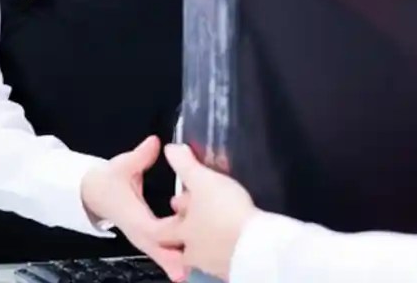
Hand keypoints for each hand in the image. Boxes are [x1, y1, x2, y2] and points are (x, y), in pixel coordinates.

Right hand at [81, 136, 186, 280]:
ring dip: (177, 261)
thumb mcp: (121, 165)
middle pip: (159, 249)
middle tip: (194, 267)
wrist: (93, 193)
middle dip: (176, 258)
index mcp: (133, 217)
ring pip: (161, 254)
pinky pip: (163, 251)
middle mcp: (138, 232)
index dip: (169, 232)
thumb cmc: (107, 180)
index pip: (151, 230)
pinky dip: (175, 256)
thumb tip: (153, 143)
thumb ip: (139, 156)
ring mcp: (142, 238)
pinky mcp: (148, 238)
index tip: (187, 233)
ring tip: (199, 268)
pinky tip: (193, 262)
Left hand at [163, 144, 258, 280]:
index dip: (160, 219)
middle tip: (194, 211)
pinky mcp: (234, 266)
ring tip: (217, 218)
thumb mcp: (203, 180)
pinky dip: (225, 243)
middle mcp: (194, 253)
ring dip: (206, 234)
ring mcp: (215, 263)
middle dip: (186, 227)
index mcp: (181, 233)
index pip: (158, 231)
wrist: (258, 246)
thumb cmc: (225, 214)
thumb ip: (185, 165)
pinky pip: (224, 255)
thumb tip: (171, 150)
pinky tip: (236, 232)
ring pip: (203, 251)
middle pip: (181, 245)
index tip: (173, 202)